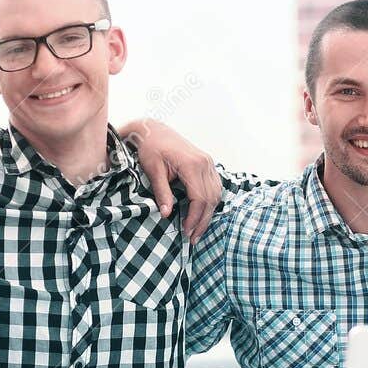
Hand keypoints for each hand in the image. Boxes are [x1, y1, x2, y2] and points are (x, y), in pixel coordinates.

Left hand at [125, 119, 220, 241]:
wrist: (153, 130)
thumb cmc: (150, 148)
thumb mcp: (152, 170)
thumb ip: (162, 192)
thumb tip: (167, 215)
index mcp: (191, 164)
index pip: (199, 198)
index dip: (194, 218)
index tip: (186, 231)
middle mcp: (204, 163)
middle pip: (210, 199)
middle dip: (202, 221)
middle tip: (193, 237)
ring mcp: (208, 162)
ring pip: (216, 194)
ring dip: (209, 213)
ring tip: (198, 229)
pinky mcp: (207, 163)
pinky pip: (215, 187)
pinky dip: (211, 202)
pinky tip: (203, 213)